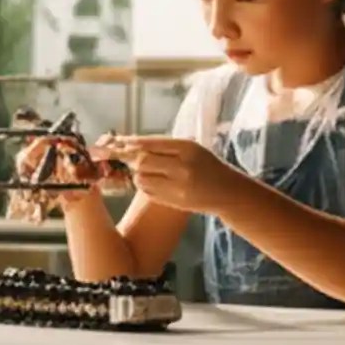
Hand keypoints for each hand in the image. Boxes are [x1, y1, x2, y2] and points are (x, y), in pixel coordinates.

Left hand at [107, 136, 244, 214]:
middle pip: (142, 161)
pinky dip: (146, 186)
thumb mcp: (191, 148)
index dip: (130, 142)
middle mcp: (182, 167)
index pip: (150, 143)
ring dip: (138, 174)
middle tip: (124, 157)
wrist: (228, 192)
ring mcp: (178, 187)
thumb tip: (130, 142)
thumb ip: (165, 146)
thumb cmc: (207, 165)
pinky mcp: (175, 203)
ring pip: (141, 179)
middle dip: (130, 159)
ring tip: (148, 171)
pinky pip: (148, 192)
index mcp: (187, 148)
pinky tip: (155, 183)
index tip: (115, 141)